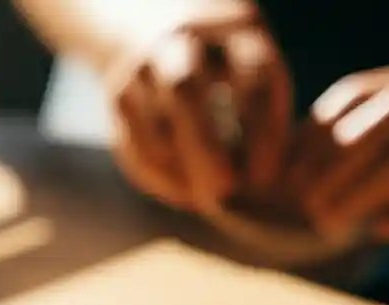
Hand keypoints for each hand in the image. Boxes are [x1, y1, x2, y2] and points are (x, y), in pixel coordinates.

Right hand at [106, 1, 291, 213]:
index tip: (266, 178)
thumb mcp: (252, 63)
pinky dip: (158, 175)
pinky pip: (132, 142)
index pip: (251, 80)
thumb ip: (262, 110)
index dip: (261, 135)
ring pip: (153, 118)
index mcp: (233, 29)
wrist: (154, 21)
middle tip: (225, 192)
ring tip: (203, 199)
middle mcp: (182, 40)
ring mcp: (145, 65)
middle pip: (185, 90)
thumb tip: (268, 185)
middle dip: (205, 147)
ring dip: (179, 166)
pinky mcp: (120, 93)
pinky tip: (183, 194)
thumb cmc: (228, 60)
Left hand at [292, 59, 388, 240]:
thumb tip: (288, 175)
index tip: (283, 174)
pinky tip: (377, 229)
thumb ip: (363, 136)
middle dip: (335, 161)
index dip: (313, 136)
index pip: (356, 97)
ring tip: (325, 221)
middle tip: (299, 201)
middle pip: (388, 119)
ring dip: (362, 191)